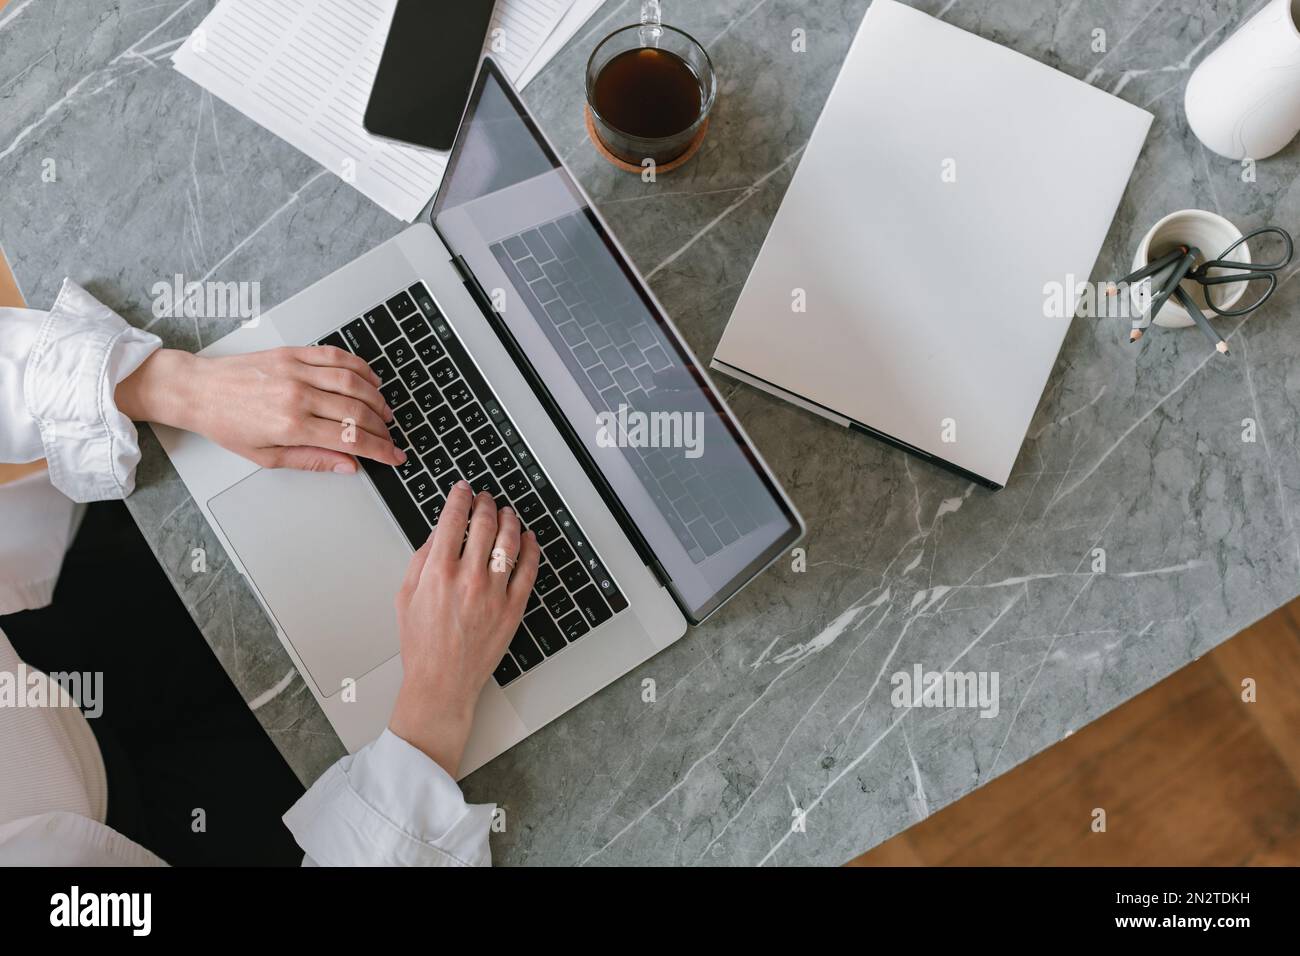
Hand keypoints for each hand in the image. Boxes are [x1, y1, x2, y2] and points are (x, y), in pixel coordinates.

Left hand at [116, 346, 405, 471]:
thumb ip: (312, 460)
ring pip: (354, 382)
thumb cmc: (227, 424)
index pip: (349, 439)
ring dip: (376, 398)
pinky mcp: (293, 353)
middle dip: (382, 428)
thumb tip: (348, 466)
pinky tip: (369, 380)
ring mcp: (297, 370)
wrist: (199, 390)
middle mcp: (297, 395)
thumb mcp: (267, 457)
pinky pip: (337, 356)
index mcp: (290, 426)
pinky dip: (360, 368)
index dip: (380, 449)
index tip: (395, 456)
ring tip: (384, 411)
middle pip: (357, 411)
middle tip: (390, 437)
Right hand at [388, 481, 540, 775]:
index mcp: (438, 572)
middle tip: (485, 498)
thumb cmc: (422, 645)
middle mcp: (468, 578)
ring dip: (510, 520)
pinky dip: (532, 549)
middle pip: (484, 525)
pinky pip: (529, 570)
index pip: (452, 519)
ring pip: (510, 542)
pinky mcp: (513, 608)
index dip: (459, 498)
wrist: (442, 682)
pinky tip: (530, 538)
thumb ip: (421, 560)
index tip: (462, 490)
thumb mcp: (406, 596)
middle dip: (485, 504)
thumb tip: (437, 534)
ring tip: (507, 512)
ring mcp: (494, 593)